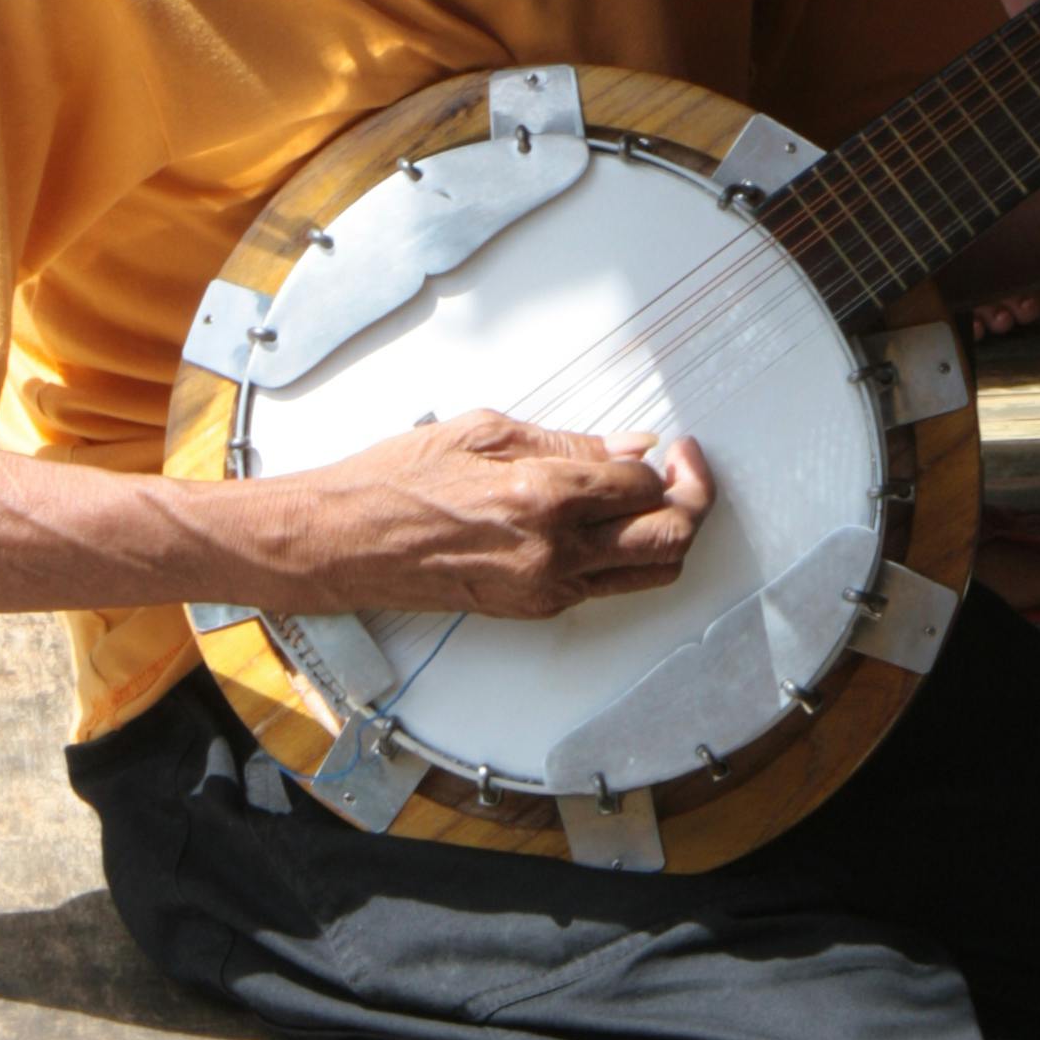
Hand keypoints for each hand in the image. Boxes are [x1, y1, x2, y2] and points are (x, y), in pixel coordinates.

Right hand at [280, 413, 711, 618]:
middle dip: (693, 498)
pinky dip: (626, 556)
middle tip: (684, 469)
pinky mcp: (534, 608)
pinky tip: (608, 524)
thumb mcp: (484, 431)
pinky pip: (607, 587)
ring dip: (669, 534)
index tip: (664, 444)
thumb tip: (629, 445)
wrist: (346, 542)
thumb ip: (567, 442)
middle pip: (670, 537)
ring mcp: (546, 587)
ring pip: (651, 573)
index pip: (643, 482)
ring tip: (654, 498)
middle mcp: (553, 550)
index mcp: (542, 495)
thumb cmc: (398, 480)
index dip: (662, 460)